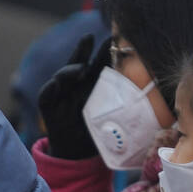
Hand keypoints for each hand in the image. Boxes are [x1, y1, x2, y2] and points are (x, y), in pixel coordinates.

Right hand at [38, 34, 109, 160]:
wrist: (76, 154)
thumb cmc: (95, 134)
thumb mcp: (110, 118)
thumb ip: (120, 104)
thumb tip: (146, 92)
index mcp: (90, 85)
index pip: (96, 65)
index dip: (102, 52)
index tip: (113, 38)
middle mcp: (74, 86)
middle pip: (77, 63)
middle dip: (83, 50)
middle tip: (90, 38)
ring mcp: (59, 95)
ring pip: (62, 77)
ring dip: (70, 70)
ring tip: (80, 69)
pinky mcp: (48, 107)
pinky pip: (46, 95)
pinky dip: (51, 89)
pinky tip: (56, 83)